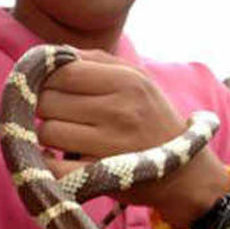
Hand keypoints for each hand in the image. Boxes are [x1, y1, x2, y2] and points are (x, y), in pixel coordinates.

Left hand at [36, 49, 229, 223]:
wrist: (185, 172)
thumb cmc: (151, 118)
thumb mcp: (135, 79)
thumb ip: (93, 60)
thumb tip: (51, 53)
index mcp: (126, 80)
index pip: (60, 72)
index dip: (45, 80)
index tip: (51, 89)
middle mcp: (120, 110)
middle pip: (47, 101)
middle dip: (44, 107)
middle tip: (59, 113)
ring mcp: (111, 145)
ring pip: (46, 131)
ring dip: (48, 135)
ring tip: (65, 134)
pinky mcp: (102, 175)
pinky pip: (53, 166)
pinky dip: (46, 163)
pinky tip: (53, 159)